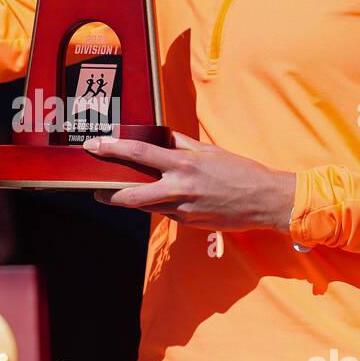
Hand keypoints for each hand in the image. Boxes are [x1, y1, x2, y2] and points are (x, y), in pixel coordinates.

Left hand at [86, 130, 296, 232]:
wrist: (265, 201)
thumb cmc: (240, 171)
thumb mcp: (209, 151)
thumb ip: (181, 145)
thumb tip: (161, 137)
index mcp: (183, 164)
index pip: (139, 154)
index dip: (112, 149)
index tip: (94, 145)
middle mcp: (179, 189)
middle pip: (132, 194)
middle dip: (108, 193)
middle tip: (94, 189)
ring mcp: (183, 210)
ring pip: (147, 206)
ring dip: (132, 200)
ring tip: (118, 192)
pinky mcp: (189, 223)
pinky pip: (166, 212)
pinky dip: (159, 204)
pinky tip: (162, 198)